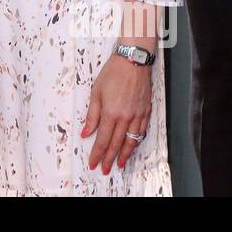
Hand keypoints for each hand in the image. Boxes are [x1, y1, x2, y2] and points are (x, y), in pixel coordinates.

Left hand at [81, 42, 154, 174]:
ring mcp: (137, 115)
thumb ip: (92, 115)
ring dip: (124, 154)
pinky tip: (132, 146)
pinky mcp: (146, 111)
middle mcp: (125, 117)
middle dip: (109, 159)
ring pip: (131, 141)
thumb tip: (86, 133)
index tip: (93, 163)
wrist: (133, 61)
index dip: (97, 154)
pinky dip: (136, 142)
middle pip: (116, 144)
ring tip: (119, 164)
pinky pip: (141, 131)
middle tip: (105, 169)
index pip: (102, 139)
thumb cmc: (112, 73)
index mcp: (111, 113)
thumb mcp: (96, 92)